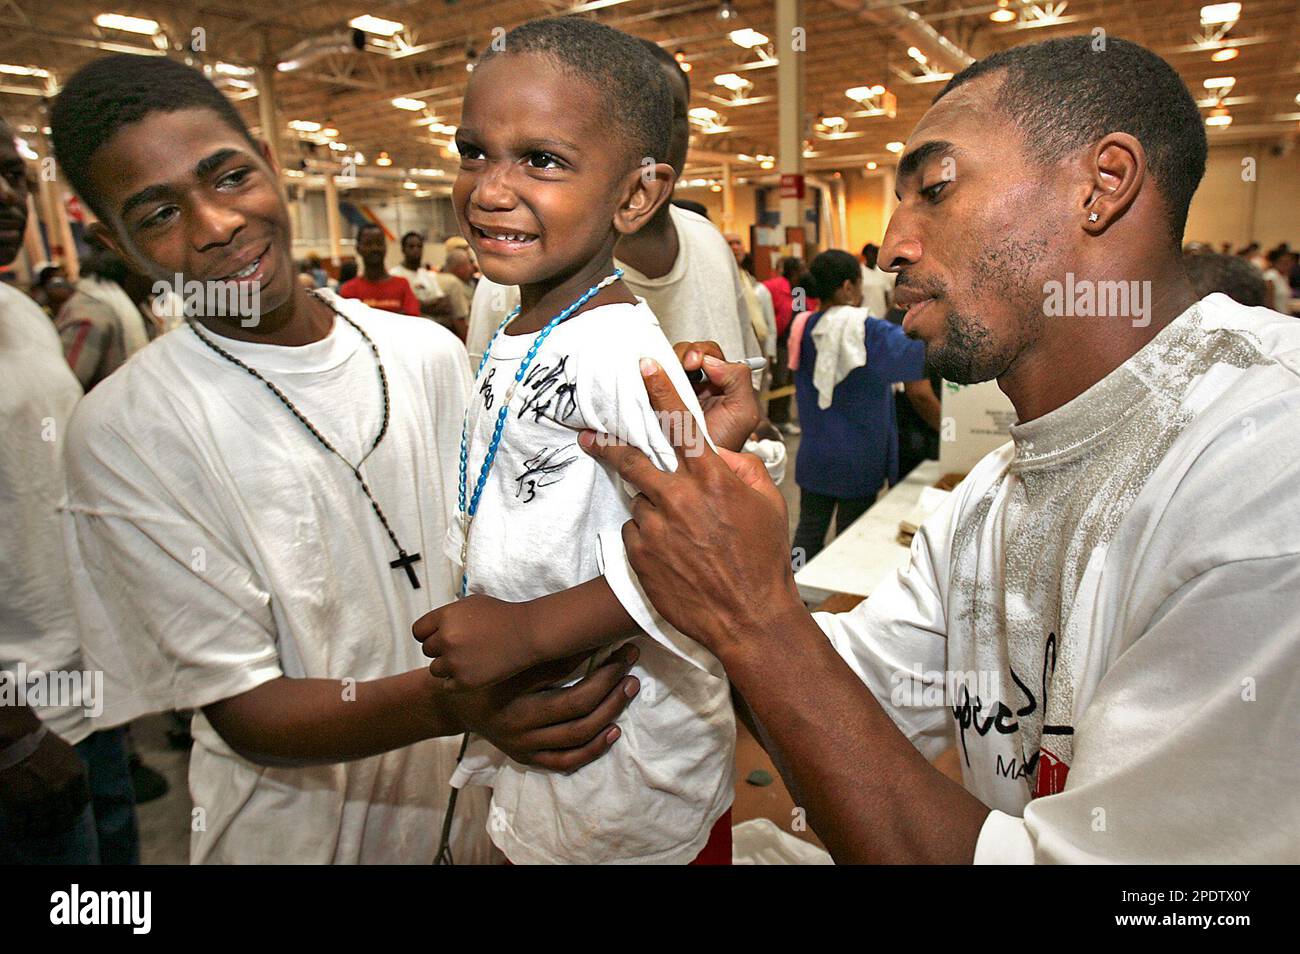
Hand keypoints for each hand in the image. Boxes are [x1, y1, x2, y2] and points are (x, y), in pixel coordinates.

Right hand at [0, 729, 90, 836]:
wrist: (15, 736)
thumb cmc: (37, 741)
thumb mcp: (66, 754)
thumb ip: (71, 772)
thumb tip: (71, 787)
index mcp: (76, 774)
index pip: (82, 802)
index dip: (74, 810)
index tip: (68, 814)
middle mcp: (62, 788)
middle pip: (65, 818)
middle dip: (58, 826)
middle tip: (51, 829)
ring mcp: (40, 797)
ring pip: (43, 826)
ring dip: (38, 831)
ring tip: (32, 831)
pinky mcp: (18, 803)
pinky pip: (20, 827)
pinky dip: (18, 833)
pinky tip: (17, 833)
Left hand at [414, 594, 538, 689]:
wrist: (528, 634)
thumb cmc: (503, 616)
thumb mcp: (472, 603)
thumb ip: (449, 614)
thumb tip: (433, 626)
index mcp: (445, 617)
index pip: (418, 631)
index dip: (429, 634)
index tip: (441, 637)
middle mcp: (446, 638)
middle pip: (427, 650)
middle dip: (442, 649)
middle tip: (464, 647)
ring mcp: (454, 661)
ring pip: (435, 669)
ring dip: (448, 666)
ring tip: (470, 659)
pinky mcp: (464, 681)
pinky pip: (447, 685)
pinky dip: (457, 681)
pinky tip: (472, 671)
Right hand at [444, 644, 640, 772]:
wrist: (453, 703)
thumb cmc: (481, 669)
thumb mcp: (504, 656)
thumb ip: (541, 650)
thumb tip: (588, 635)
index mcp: (511, 694)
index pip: (568, 684)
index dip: (600, 667)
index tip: (620, 648)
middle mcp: (517, 725)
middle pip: (577, 711)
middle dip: (611, 687)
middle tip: (629, 663)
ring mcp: (522, 746)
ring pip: (577, 737)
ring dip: (609, 714)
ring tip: (628, 690)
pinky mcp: (525, 758)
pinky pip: (565, 761)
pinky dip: (592, 748)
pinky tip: (612, 730)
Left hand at [579, 357, 802, 659]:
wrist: (748, 617)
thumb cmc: (763, 559)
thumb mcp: (768, 503)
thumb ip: (742, 469)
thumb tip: (721, 455)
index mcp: (711, 477)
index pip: (680, 423)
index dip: (660, 390)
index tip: (642, 367)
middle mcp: (677, 497)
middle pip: (632, 458)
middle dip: (608, 444)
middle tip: (590, 437)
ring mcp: (655, 527)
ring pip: (641, 502)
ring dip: (654, 509)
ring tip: (681, 537)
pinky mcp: (639, 555)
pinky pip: (636, 533)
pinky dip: (649, 537)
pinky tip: (673, 556)